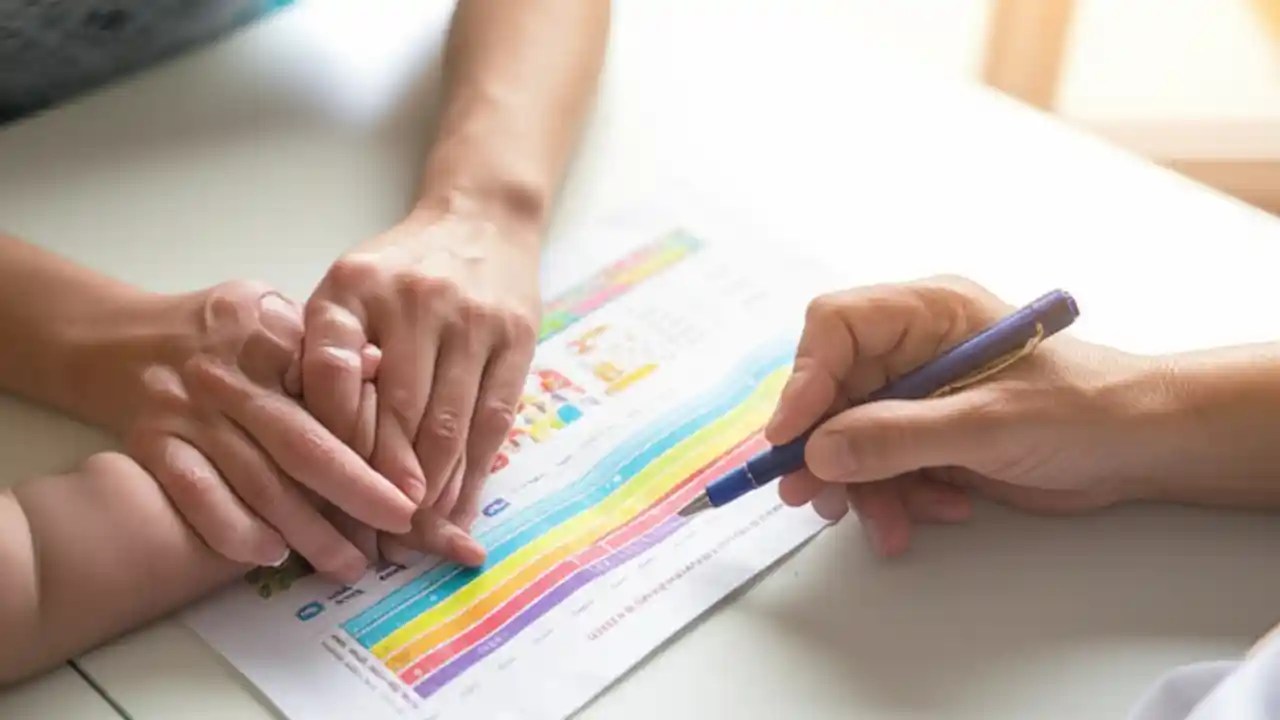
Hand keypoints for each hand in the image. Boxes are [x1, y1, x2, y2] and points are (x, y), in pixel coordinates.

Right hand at [119, 281, 414, 582]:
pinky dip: (234, 530)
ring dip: (307, 531)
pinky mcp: (153, 447)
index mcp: (272, 335)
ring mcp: (188, 414)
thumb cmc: (225, 330)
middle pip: (303, 445)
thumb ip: (326, 343)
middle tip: (402, 526)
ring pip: (257, 483)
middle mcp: (229, 377)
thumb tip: (380, 364)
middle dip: (357, 492)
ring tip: (350, 564)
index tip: (415, 477)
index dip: (377, 438)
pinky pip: (197, 497)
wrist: (121, 340)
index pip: (334, 392)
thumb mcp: (278, 311)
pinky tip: (270, 555)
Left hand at [303, 208, 539, 564]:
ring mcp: (472, 319)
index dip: (329, 448)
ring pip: (446, 428)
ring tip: (411, 542)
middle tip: (367, 546)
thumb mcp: (346, 294)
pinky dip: (473, 476)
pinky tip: (457, 512)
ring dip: (430, 496)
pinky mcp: (516, 340)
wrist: (482, 221)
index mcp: (354, 287)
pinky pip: (492, 424)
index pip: (332, 379)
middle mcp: (414, 299)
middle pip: (393, 415)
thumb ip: (324, 359)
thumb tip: (304, 455)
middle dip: (380, 489)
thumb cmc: (399, 273)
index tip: (323, 502)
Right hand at [766, 277, 1162, 557]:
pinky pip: (883, 467)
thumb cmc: (1081, 410)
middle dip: (825, 449)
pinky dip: (898, 498)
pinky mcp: (928, 436)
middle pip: (833, 390)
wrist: (1141, 447)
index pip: (836, 328)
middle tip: (810, 498)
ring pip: (851, 438)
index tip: (789, 438)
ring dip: (863, 487)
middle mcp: (912, 348)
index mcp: (926, 313)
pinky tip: (936, 513)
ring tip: (887, 526)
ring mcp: (918, 394)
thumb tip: (818, 452)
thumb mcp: (987, 424)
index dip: (803, 379)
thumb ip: (898, 437)